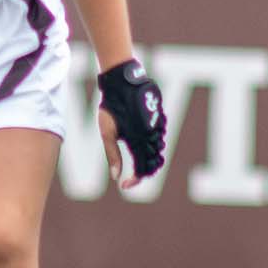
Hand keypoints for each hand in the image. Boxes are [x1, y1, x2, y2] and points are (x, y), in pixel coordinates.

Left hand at [97, 58, 166, 187]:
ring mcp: (158, 126)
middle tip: (129, 176)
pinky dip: (153, 145)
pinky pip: (160, 137)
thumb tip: (116, 177)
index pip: (143, 169)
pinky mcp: (160, 118)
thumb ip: (113, 155)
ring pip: (159, 150)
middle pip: (155, 163)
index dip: (135, 180)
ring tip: (135, 161)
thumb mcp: (107, 132)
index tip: (124, 186)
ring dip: (149, 159)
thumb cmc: (111, 107)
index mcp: (139, 140)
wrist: (123, 81)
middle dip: (144, 172)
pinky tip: (141, 143)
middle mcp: (152, 135)